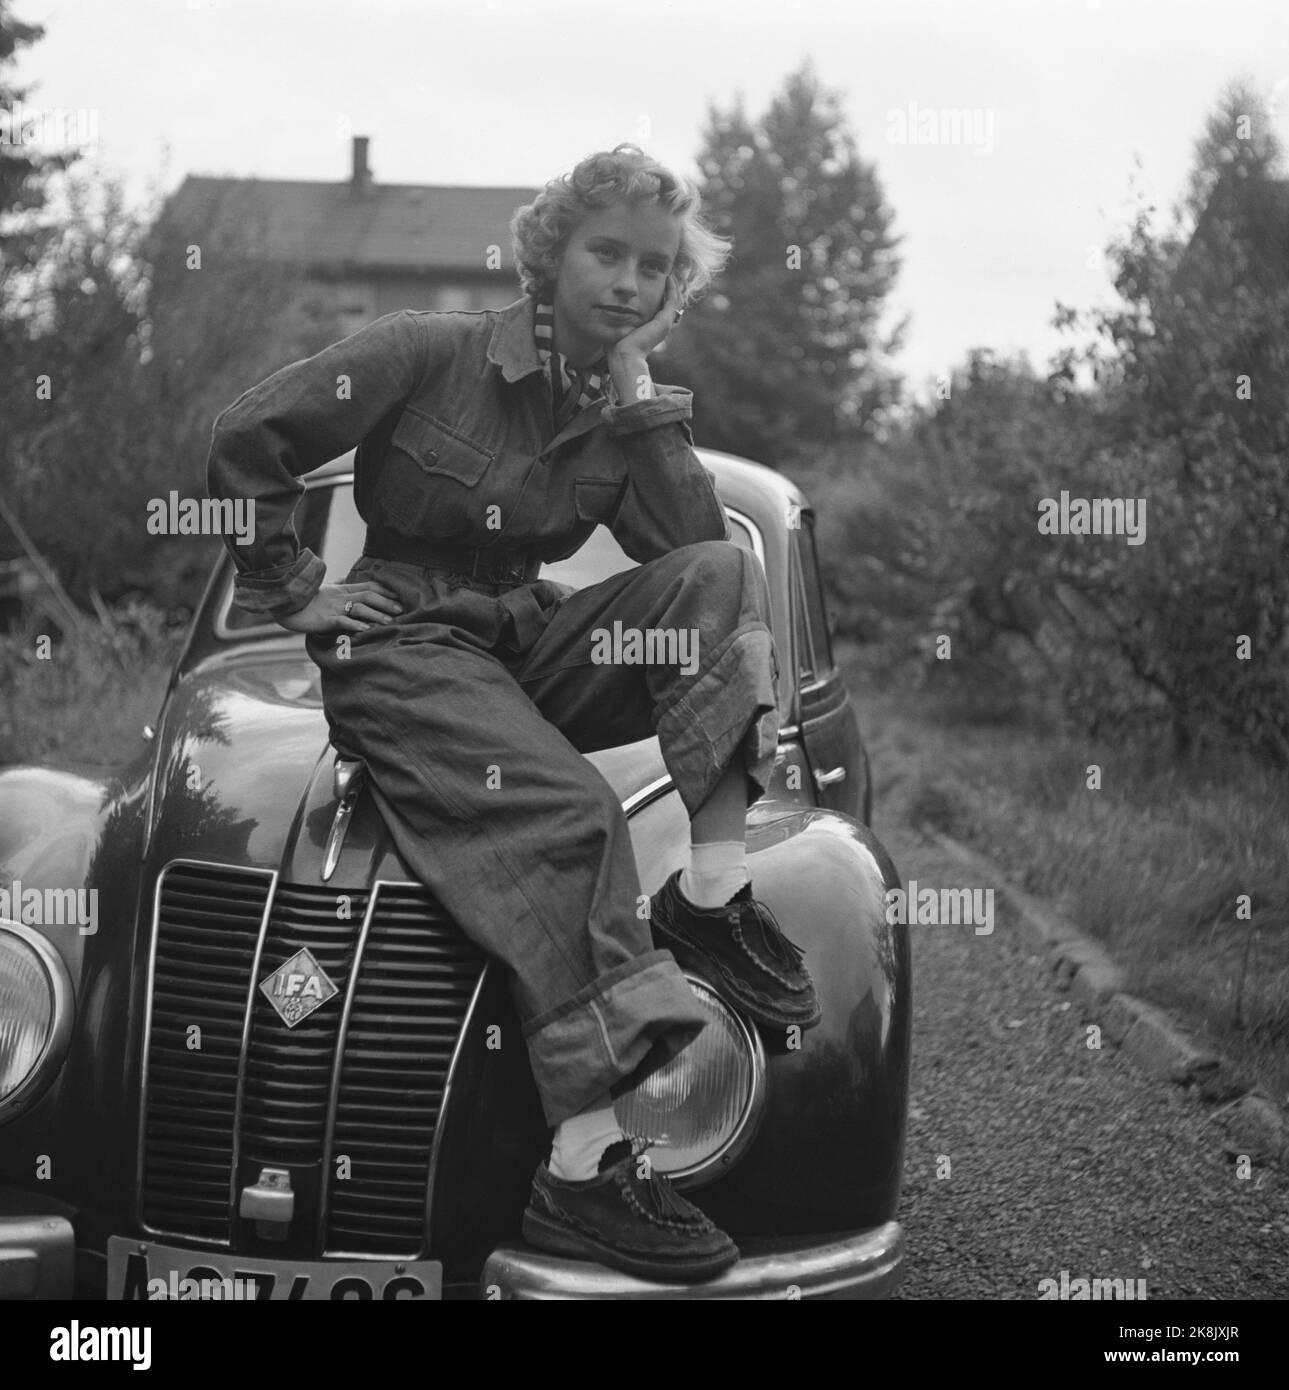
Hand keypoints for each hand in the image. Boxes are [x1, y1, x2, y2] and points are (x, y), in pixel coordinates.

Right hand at [275, 582, 402, 633]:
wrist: (284, 604)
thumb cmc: (306, 600)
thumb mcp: (326, 592)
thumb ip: (339, 588)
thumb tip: (346, 583)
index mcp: (342, 589)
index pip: (368, 586)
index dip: (385, 590)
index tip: (400, 596)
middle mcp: (340, 596)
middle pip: (367, 596)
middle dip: (386, 602)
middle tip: (401, 610)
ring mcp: (332, 607)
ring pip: (358, 608)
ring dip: (375, 614)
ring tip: (389, 621)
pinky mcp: (324, 619)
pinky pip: (342, 621)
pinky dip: (355, 624)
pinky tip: (366, 629)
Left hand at [608, 273, 684, 363]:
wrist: (625, 353)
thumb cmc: (618, 344)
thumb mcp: (620, 327)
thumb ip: (620, 319)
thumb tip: (609, 311)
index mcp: (652, 329)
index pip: (661, 309)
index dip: (662, 296)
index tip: (657, 283)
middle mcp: (661, 326)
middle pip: (671, 305)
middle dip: (670, 291)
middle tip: (668, 277)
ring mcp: (665, 324)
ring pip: (675, 302)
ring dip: (673, 287)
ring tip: (670, 275)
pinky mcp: (665, 321)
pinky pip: (672, 300)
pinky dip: (672, 289)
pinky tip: (669, 278)